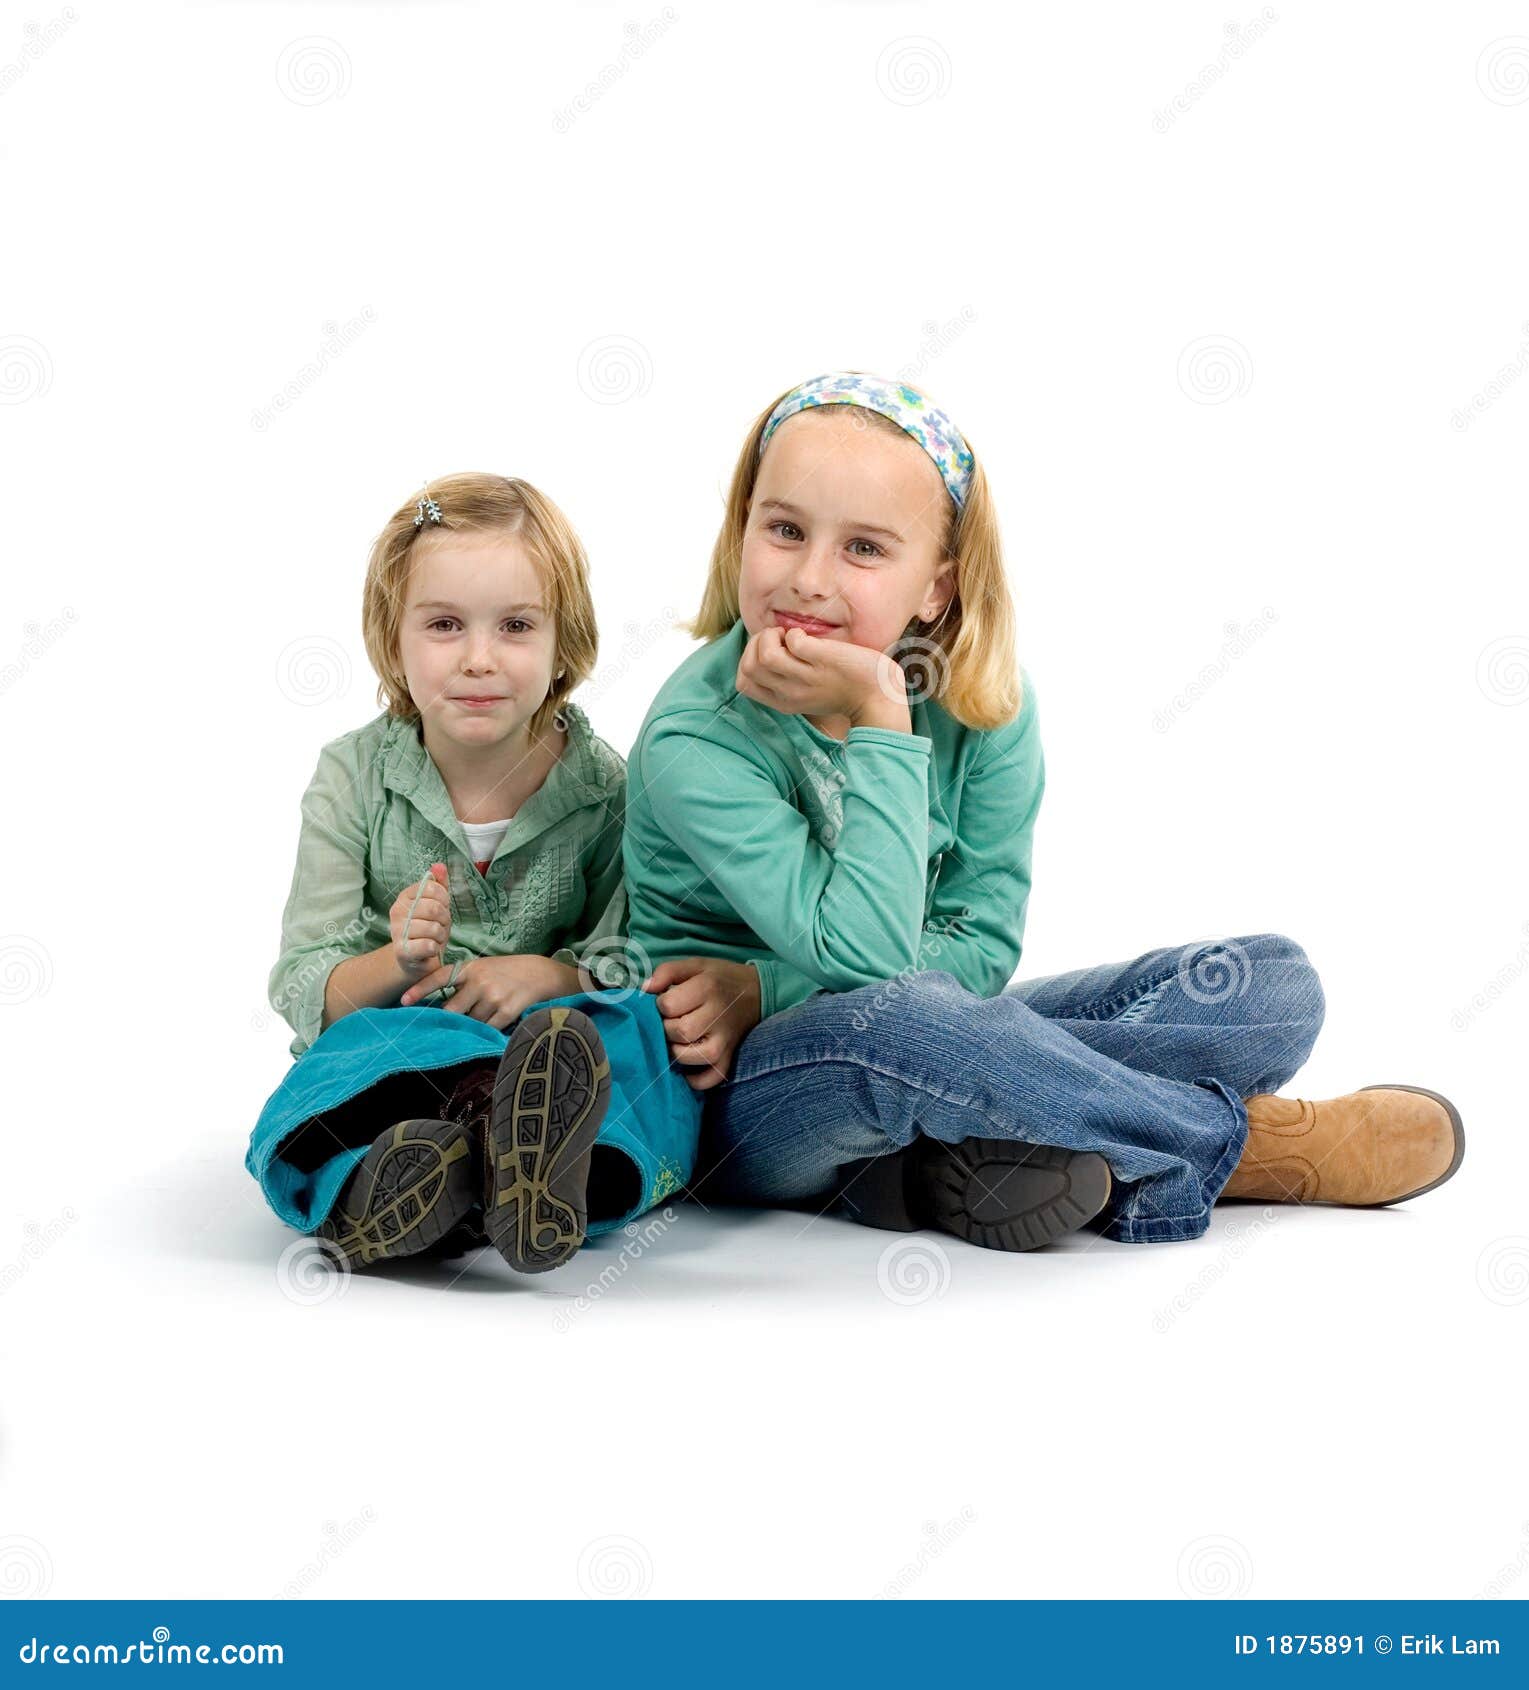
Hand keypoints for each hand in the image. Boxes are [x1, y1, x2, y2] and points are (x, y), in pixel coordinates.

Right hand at [390, 863, 451, 980]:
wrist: (413, 960)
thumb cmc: (427, 930)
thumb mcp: (436, 906)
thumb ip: (439, 885)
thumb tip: (439, 865)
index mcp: (404, 897)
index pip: (431, 887)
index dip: (444, 898)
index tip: (443, 908)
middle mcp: (397, 912)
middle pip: (434, 908)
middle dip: (445, 919)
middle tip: (440, 926)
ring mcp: (397, 931)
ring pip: (433, 928)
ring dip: (441, 935)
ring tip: (434, 939)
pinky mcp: (402, 951)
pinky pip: (428, 945)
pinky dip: (435, 948)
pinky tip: (430, 950)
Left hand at [399, 953, 580, 1029]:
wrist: (540, 973)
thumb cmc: (507, 971)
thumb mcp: (483, 968)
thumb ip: (464, 983)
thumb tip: (444, 1009)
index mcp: (470, 968)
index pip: (439, 978)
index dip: (420, 989)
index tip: (403, 1001)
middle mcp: (479, 981)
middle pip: (452, 1010)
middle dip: (453, 1018)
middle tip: (459, 1019)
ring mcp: (493, 996)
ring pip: (471, 1022)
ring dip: (476, 1023)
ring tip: (490, 1012)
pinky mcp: (507, 1010)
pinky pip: (489, 1028)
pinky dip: (490, 1028)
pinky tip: (498, 1018)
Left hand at [643, 957, 762, 1090]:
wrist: (758, 992)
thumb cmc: (720, 978)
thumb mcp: (696, 964)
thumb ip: (667, 971)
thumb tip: (644, 989)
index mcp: (707, 987)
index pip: (669, 1005)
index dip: (660, 1004)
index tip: (666, 1002)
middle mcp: (717, 1015)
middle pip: (679, 1031)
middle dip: (666, 1028)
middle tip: (671, 1021)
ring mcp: (725, 1039)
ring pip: (692, 1056)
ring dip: (676, 1051)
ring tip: (676, 1040)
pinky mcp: (730, 1056)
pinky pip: (712, 1077)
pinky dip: (696, 1079)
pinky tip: (687, 1069)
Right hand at [736, 625, 909, 729]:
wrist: (879, 697)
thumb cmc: (846, 689)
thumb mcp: (807, 692)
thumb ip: (787, 677)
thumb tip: (768, 648)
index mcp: (783, 702)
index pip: (742, 683)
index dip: (748, 660)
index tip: (771, 652)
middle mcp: (790, 693)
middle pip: (749, 666)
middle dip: (758, 643)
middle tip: (781, 639)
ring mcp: (806, 679)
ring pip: (765, 655)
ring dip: (773, 636)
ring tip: (792, 637)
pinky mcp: (823, 662)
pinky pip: (793, 642)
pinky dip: (796, 633)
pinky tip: (809, 638)